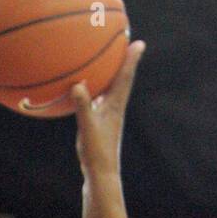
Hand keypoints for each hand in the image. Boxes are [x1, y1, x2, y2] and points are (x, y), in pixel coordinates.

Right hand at [71, 40, 145, 179]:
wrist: (101, 174)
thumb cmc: (96, 152)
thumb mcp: (88, 127)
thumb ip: (83, 106)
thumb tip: (78, 85)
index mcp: (115, 106)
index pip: (124, 78)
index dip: (130, 59)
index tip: (139, 43)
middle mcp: (114, 108)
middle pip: (122, 78)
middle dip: (125, 61)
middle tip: (129, 43)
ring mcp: (108, 115)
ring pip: (112, 88)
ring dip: (113, 73)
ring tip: (111, 59)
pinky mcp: (101, 123)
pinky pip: (100, 99)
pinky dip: (97, 88)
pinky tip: (88, 87)